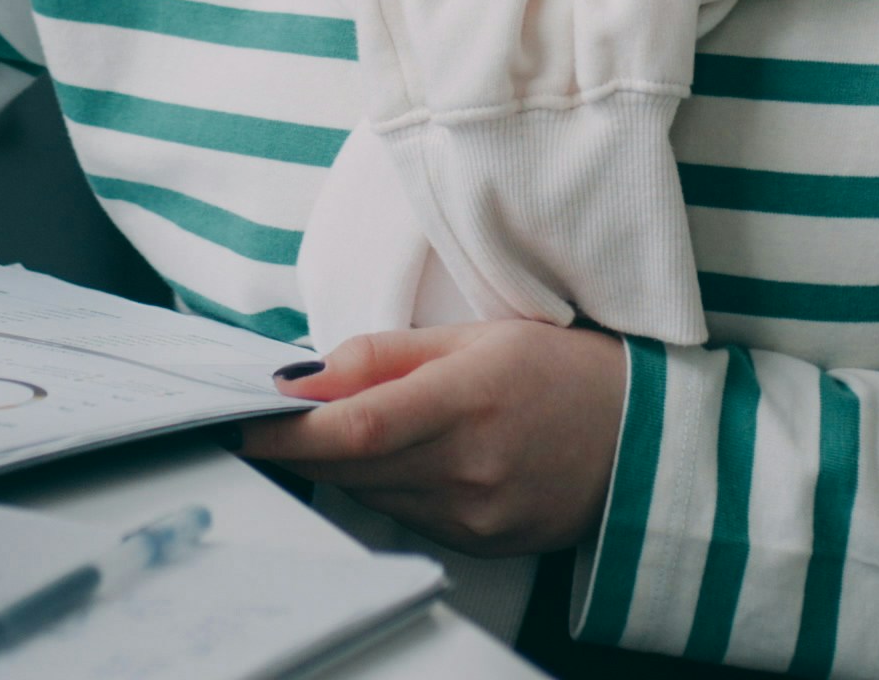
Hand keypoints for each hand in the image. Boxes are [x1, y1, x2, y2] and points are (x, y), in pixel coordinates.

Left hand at [233, 321, 629, 554]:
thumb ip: (383, 355)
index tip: (239, 423)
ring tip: (361, 425)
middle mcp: (470, 465)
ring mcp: (475, 513)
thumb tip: (302, 377)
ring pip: (371, 491)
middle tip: (271, 419)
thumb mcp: (475, 337)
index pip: (356, 426)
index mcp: (470, 397)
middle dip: (301, 444)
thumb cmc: (556, 370)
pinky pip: (404, 514)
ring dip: (345, 463)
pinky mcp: (479, 543)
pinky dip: (387, 485)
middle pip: (351, 464)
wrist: (639, 439)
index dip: (288, 431)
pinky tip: (411, 456)